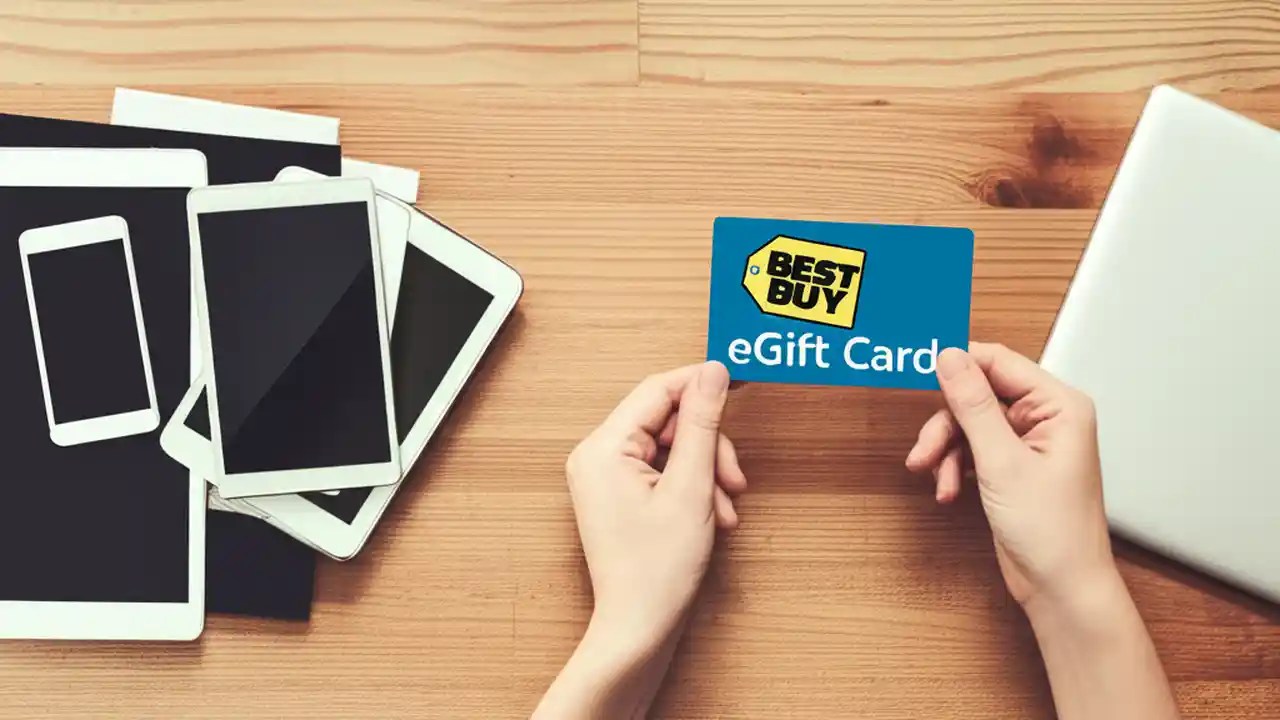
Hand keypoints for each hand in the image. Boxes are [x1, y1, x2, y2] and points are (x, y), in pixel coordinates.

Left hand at [566, 361, 746, 651]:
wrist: (638, 629)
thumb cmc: (656, 571)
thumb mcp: (691, 488)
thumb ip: (704, 425)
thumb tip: (714, 374)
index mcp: (603, 448)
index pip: (658, 390)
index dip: (702, 382)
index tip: (740, 377)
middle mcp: (596, 456)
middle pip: (668, 420)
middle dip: (709, 447)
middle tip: (733, 480)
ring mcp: (606, 476)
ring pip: (672, 447)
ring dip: (706, 471)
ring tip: (723, 509)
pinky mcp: (619, 494)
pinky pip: (663, 470)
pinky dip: (693, 487)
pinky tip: (711, 516)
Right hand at [905, 343, 1118, 609]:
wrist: (1061, 589)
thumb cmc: (1053, 533)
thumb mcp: (1002, 462)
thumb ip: (974, 404)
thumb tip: (950, 357)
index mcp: (1060, 406)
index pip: (999, 362)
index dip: (958, 364)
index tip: (919, 370)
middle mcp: (1047, 418)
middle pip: (978, 395)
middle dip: (946, 424)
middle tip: (924, 450)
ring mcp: (1028, 443)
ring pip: (969, 424)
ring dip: (945, 449)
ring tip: (933, 477)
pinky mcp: (1012, 466)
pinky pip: (971, 449)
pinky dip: (953, 467)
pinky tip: (948, 491)